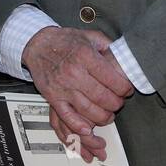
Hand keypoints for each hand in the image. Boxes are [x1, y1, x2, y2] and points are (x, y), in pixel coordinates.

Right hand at [23, 27, 133, 162]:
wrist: (38, 45)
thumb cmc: (64, 41)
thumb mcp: (90, 36)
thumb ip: (108, 46)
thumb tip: (124, 57)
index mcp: (85, 56)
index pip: (112, 80)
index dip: (124, 89)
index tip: (127, 91)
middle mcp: (74, 72)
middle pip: (103, 97)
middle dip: (116, 104)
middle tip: (119, 104)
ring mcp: (63, 87)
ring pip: (88, 110)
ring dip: (103, 117)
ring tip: (108, 116)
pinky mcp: (53, 98)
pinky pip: (67, 116)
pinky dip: (78, 126)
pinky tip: (89, 130)